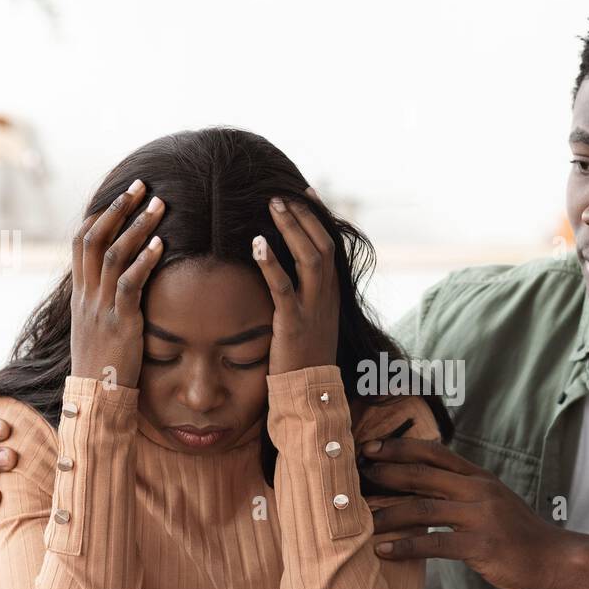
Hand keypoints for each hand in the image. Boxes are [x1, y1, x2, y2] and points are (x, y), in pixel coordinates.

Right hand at [69, 179, 164, 388]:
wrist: (94, 399)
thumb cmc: (103, 365)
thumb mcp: (98, 327)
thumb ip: (106, 302)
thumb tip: (121, 282)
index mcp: (80, 295)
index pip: (82, 243)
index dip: (101, 215)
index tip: (122, 196)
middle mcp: (86, 296)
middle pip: (95, 239)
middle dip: (119, 209)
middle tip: (141, 185)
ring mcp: (101, 309)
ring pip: (113, 256)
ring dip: (137, 226)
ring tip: (159, 204)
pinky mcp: (120, 324)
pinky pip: (129, 285)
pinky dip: (145, 262)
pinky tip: (163, 245)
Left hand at [251, 196, 338, 374]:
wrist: (311, 395)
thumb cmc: (304, 361)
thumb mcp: (311, 324)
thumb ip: (304, 298)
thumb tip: (289, 277)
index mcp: (332, 295)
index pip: (329, 246)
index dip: (317, 218)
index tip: (305, 194)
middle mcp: (327, 298)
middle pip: (322, 245)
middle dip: (303, 216)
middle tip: (282, 195)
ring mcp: (313, 309)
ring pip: (309, 258)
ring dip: (291, 229)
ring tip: (273, 206)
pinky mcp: (294, 323)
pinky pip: (283, 286)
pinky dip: (271, 262)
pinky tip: (257, 243)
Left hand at [361, 437, 565, 588]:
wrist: (556, 559)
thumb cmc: (520, 534)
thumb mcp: (494, 501)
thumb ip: (463, 491)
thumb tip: (424, 488)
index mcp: (479, 478)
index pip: (434, 452)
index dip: (400, 447)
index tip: (371, 447)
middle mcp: (478, 491)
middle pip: (423, 474)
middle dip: (385, 473)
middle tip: (355, 477)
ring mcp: (480, 517)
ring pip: (423, 509)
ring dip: (387, 514)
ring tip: (361, 519)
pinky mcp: (480, 546)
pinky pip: (434, 543)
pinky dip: (404, 546)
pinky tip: (383, 551)